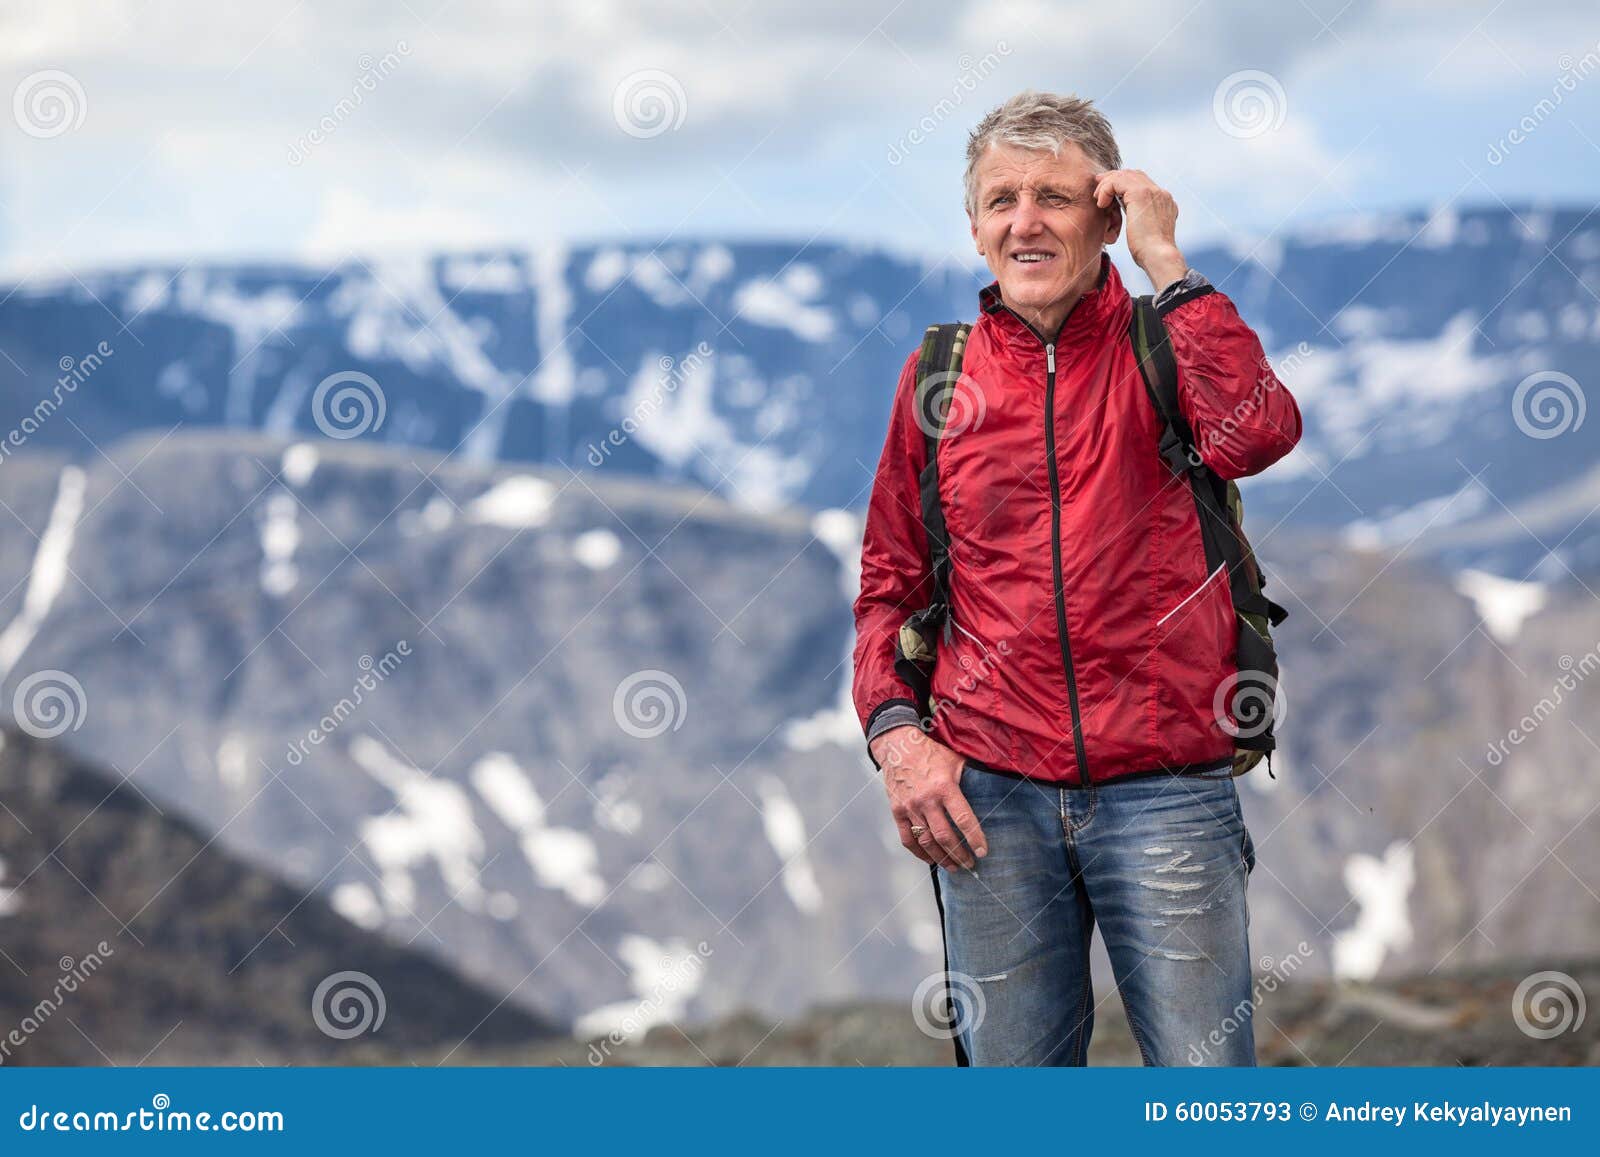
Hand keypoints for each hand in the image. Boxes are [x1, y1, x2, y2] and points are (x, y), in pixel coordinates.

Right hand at [870, 725, 987, 869]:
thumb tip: (992, 788)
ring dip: (941, 858)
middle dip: (959, 854)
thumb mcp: (955, 760)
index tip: (982, 852)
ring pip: (927, 842)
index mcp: (944, 787)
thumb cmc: (929, 752)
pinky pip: (908, 839)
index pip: (963, 819)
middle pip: (945, 836)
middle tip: (970, 864)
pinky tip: (929, 859)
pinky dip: (919, 853)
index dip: (974, 838)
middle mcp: (927, 800)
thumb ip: (971, 777)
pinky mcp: (897, 811)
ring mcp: (910, 807)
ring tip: (953, 867)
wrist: (898, 746)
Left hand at [1092, 169, 1186, 292]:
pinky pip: (1117, 181)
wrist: (1158, 257)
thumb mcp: (1148, 234)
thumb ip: (1143, 222)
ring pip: (1125, 175)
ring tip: (1098, 198)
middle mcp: (1161, 193)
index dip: (1124, 184)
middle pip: (1134, 174)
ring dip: (1107, 184)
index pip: (1143, 183)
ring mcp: (1153, 191)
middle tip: (1098, 188)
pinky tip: (1101, 203)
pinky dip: (1106, 189)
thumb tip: (1135, 224)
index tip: (1108, 194)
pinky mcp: (1140, 194)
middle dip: (1114, 178)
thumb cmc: (1150, 254)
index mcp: (1164, 202)